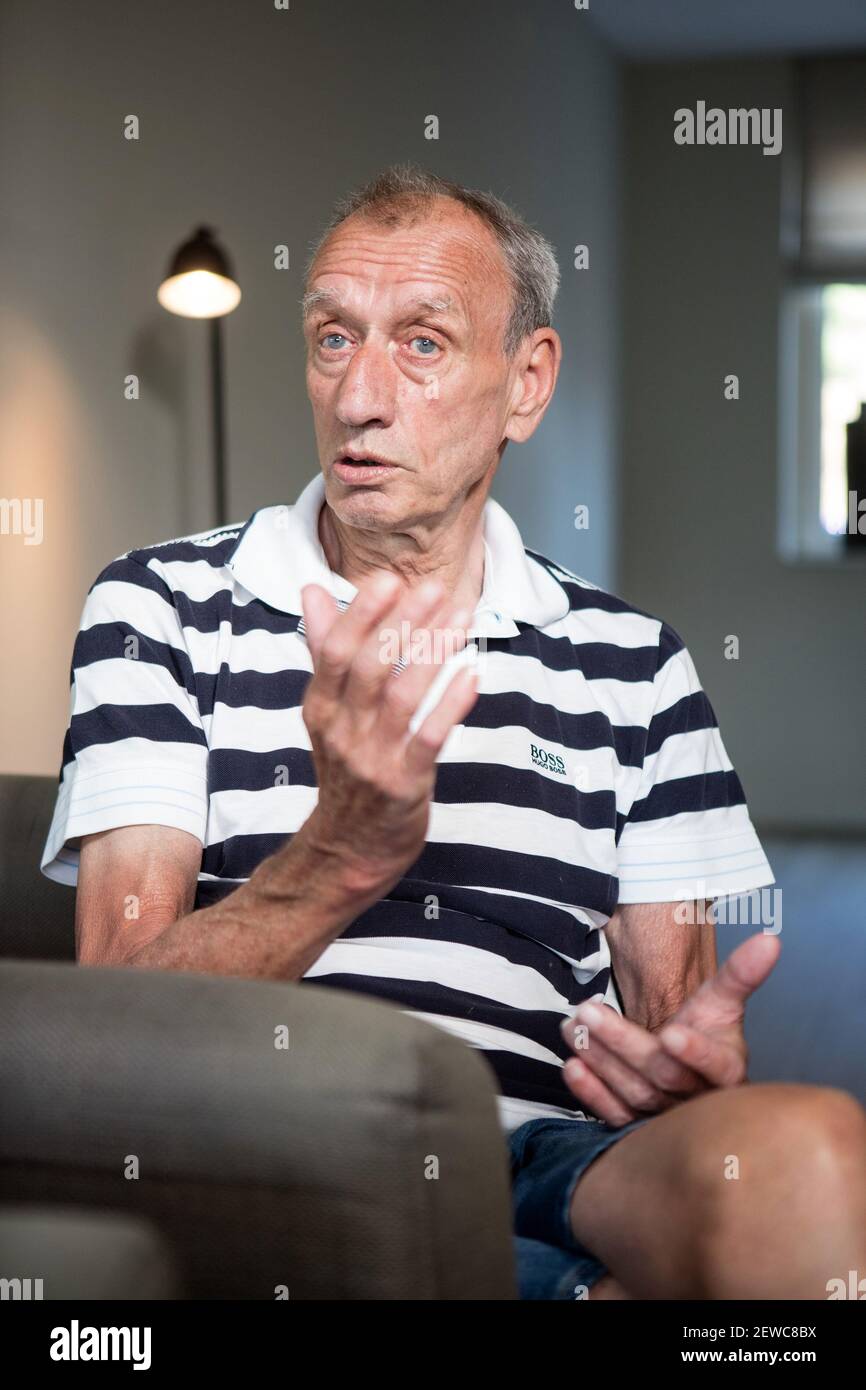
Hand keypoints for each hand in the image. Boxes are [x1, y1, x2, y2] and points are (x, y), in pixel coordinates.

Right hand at [298, 572, 477, 906]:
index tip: (390, 579)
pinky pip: (429, 737)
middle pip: (370, 668)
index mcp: (320, 707)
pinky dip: (451, 703)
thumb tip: (312, 590)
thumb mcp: (327, 711)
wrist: (348, 849)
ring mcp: (372, 758)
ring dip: (435, 654)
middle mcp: (341, 730)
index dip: (362, 614)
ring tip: (463, 620)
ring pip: (403, 697)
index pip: (336, 652)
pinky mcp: (404, 784)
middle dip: (403, 625)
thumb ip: (324, 648)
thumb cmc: (345, 768)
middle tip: (436, 588)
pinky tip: (472, 674)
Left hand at [559, 932, 780, 1126]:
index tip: (672, 1032)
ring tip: (573, 1027)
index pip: (716, 1067)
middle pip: (661, 1075)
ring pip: (633, 1094)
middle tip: (588, 1010)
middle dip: (623, 1042)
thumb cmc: (708, 1034)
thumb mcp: (721, 1002)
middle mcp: (699, 1100)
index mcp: (728, 1071)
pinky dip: (591, 1094)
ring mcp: (667, 1118)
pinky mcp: (638, 1128)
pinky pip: (614, 1116)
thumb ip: (741, 973)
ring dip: (601, 1060)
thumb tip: (770, 939)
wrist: (687, 1073)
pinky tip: (572, 1067)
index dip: (696, 1052)